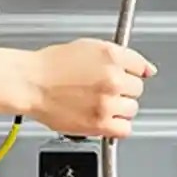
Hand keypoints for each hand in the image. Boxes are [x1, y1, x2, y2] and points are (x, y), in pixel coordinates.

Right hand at [27, 38, 156, 138]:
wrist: (30, 83)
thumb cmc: (51, 65)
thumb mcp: (89, 47)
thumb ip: (120, 56)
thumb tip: (146, 68)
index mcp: (112, 56)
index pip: (141, 66)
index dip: (132, 73)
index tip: (129, 77)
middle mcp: (113, 78)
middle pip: (137, 89)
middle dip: (123, 90)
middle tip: (104, 90)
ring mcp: (107, 101)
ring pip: (132, 108)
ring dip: (120, 108)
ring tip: (100, 104)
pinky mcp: (99, 123)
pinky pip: (124, 129)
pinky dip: (117, 127)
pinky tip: (104, 119)